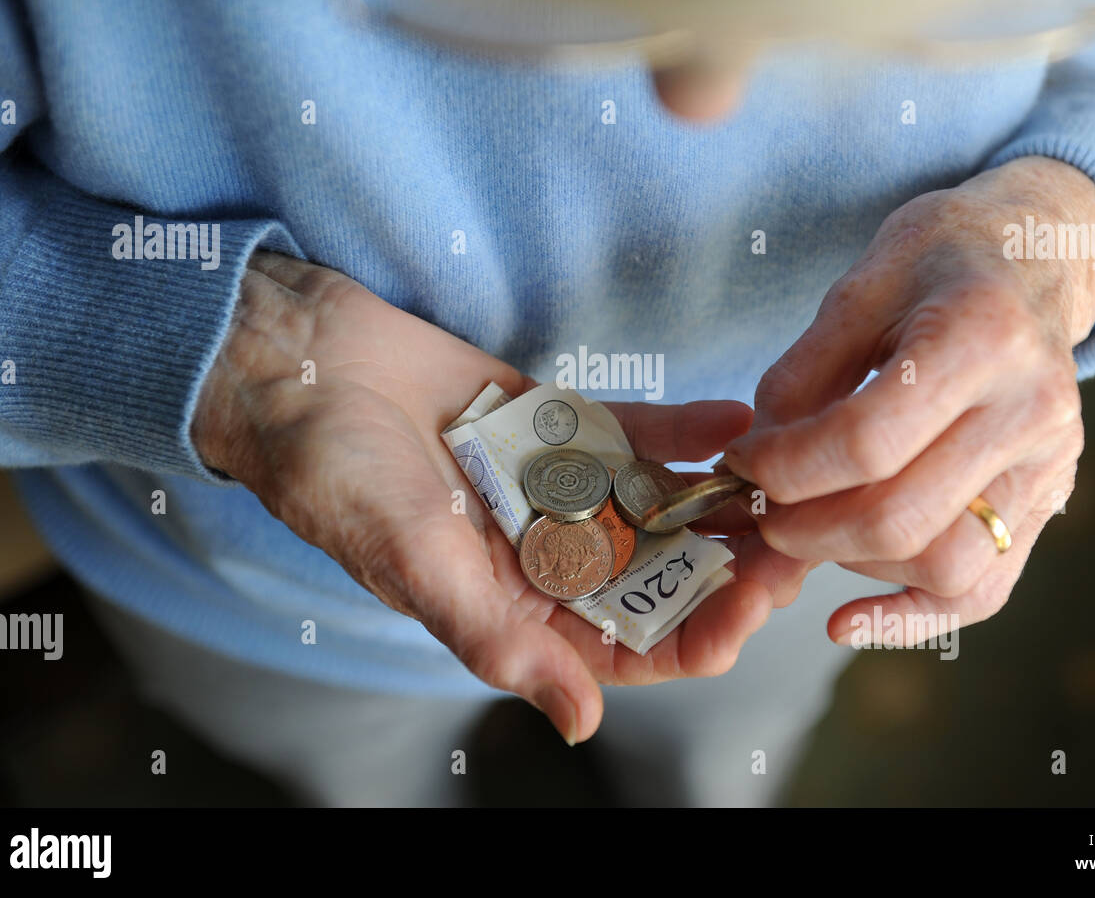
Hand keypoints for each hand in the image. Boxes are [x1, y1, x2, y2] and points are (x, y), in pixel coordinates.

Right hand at [192, 252, 808, 742]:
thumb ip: (499, 640)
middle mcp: (542, 559)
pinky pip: (629, 436)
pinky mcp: (553, 427)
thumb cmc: (339, 476)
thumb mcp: (419, 565)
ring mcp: (554, 492)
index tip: (753, 604)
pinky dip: (678, 433)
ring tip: (784, 482)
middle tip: (794, 539)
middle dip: (727, 565)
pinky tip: (729, 424)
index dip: (696, 633)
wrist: (299, 370)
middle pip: (657, 578)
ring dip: (715, 501)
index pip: (627, 644)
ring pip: (654, 509)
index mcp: (512, 611)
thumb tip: (581, 723)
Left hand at [723, 157, 1094, 642]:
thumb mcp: (859, 285)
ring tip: (809, 526)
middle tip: (758, 510)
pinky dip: (911, 618)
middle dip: (804, 530)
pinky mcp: (1049, 503)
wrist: (1031, 260)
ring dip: (852, 564)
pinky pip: (983, 590)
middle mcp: (1031, 409)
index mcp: (981, 336)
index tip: (741, 463)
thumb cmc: (936, 262)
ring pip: (944, 567)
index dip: (785, 467)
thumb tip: (756, 464)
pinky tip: (845, 619)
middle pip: (900, 518)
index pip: (866, 442)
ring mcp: (1051, 464)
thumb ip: (803, 376)